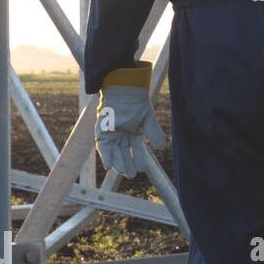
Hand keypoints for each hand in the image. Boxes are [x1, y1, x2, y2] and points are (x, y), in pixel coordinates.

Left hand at [95, 63, 165, 177]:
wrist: (124, 88)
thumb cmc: (136, 101)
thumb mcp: (147, 118)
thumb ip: (154, 132)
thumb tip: (163, 147)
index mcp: (132, 132)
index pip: (135, 149)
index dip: (138, 159)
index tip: (141, 169)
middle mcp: (120, 134)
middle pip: (123, 153)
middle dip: (127, 164)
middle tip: (131, 175)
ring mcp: (110, 132)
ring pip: (113, 152)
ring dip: (117, 162)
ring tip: (123, 172)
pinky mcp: (101, 130)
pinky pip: (102, 145)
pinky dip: (105, 155)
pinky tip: (108, 166)